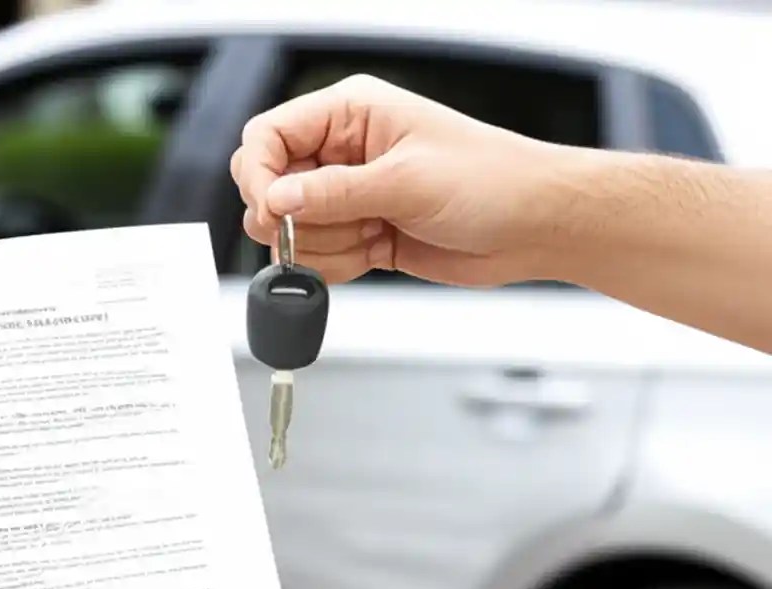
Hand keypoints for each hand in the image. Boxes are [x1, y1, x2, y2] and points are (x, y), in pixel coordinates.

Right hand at [230, 74, 584, 286]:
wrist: (536, 226)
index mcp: (350, 114)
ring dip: (324, 246)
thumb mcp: (406, 181)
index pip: (268, 136)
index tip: (273, 209)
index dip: (259, 175)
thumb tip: (276, 201)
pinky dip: (338, 266)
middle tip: (332, 225)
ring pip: (289, 230)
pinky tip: (377, 251)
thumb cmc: (493, 181)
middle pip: (269, 187)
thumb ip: (334, 193)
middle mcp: (342, 152)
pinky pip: (316, 258)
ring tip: (374, 234)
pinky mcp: (359, 233)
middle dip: (292, 218)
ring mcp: (349, 196)